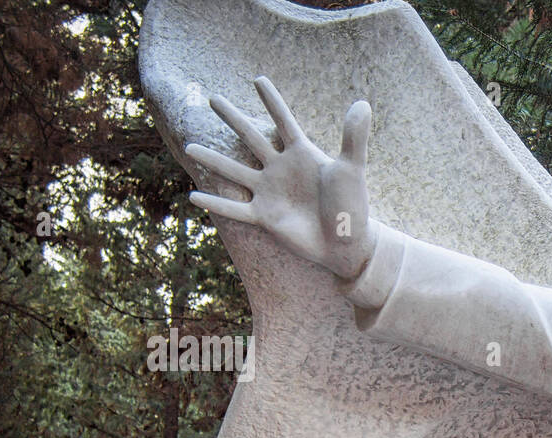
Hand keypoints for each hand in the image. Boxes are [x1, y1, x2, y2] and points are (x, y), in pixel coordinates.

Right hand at [186, 76, 374, 278]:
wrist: (348, 245)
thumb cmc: (352, 207)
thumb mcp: (351, 170)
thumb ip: (353, 138)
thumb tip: (363, 103)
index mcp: (301, 155)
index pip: (282, 121)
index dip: (272, 101)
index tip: (258, 79)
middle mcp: (281, 170)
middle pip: (252, 138)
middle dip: (233, 119)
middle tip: (213, 98)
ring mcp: (270, 193)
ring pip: (235, 171)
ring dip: (212, 159)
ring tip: (188, 146)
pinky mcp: (266, 217)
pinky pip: (235, 209)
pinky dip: (215, 204)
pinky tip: (192, 197)